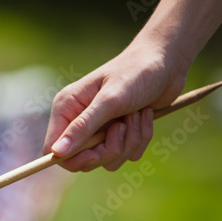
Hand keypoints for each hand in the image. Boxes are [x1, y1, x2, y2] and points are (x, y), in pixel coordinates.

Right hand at [43, 42, 187, 171]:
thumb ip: (82, 127)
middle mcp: (79, 121)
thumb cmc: (136, 72)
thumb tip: (56, 152)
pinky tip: (145, 115)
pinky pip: (126, 154)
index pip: (54, 150)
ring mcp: (100, 129)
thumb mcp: (109, 100)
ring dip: (129, 141)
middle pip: (83, 159)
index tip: (95, 155)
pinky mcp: (120, 133)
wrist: (168, 60)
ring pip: (108, 159)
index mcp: (67, 109)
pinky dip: (141, 138)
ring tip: (138, 115)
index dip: (72, 158)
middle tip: (123, 127)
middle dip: (109, 148)